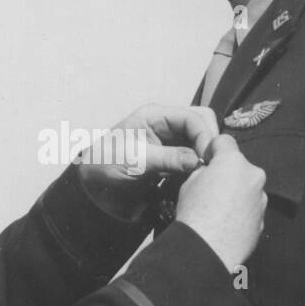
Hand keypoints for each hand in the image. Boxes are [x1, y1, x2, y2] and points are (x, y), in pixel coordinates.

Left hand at [77, 104, 218, 218]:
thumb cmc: (105, 166)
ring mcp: (170, 142)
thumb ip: (168, 159)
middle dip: (209, 141)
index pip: (192, 117)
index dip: (205, 134)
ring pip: (200, 142)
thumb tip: (198, 160)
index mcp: (154, 116)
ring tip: (208, 173)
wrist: (91, 189)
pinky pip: (193, 158)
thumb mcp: (136, 160)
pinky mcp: (171, 160)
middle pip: (201, 124)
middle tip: (212, 165)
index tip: (209, 157)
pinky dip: (200, 167)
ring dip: (206, 155)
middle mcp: (165, 125)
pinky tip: (199, 178)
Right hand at [174, 135, 266, 271]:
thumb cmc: (194, 214)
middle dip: (227, 174)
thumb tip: (209, 172)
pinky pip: (251, 208)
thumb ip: (204, 171)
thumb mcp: (189, 183)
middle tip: (210, 189)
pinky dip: (241, 212)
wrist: (207, 250)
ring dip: (236, 193)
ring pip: (247, 188)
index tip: (207, 161)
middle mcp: (253, 176)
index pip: (225, 141)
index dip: (213, 149)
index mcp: (234, 162)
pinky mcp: (263, 219)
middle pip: (239, 166)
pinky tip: (226, 223)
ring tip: (219, 211)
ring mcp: (261, 199)